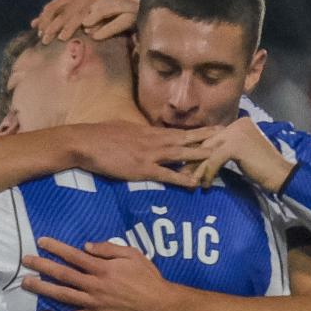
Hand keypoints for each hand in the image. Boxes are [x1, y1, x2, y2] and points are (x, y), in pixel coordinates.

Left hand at [20, 237, 178, 310]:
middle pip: (64, 274)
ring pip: (64, 295)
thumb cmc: (148, 277)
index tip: (42, 242)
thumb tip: (85, 246)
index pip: (74, 256)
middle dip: (43, 266)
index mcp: (103, 268)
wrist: (159, 304)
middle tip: (26, 260)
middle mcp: (95, 285)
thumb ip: (108, 249)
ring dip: (43, 288)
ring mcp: (94, 303)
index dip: (57, 248)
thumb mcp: (132, 254)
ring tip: (26, 283)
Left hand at [31, 0, 139, 43]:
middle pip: (66, 9)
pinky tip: (90, 34)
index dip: (46, 18)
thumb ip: (56, 18)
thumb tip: (33, 24)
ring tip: (63, 38)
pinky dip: (100, 26)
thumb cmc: (93, 18)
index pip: (55, 5)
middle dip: (54, 24)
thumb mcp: (73, 16)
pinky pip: (106, 15)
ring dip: (71, 25)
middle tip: (46, 39)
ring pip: (82, 12)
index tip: (39, 32)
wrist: (128, 9)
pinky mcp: (120, 7)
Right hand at [70, 122, 220, 188]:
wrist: (84, 143)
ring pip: (180, 153)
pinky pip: (166, 174)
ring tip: (218, 153)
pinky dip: (182, 178)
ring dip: (200, 153)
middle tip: (226, 134)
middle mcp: (153, 140)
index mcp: (148, 131)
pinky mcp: (142, 168)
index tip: (213, 128)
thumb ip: (137, 132)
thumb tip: (144, 134)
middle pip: (185, 137)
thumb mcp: (122, 128)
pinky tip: (194, 182)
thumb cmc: (99, 135)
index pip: (177, 130)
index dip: (196, 130)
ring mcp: (149, 154)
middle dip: (206, 136)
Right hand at [80, 0, 139, 39]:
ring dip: (96, 9)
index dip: (107, 30)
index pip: (121, 22)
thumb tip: (98, 38)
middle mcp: (137, 4)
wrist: (148, 18)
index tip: (95, 37)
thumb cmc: (138, 35)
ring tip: (86, 19)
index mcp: (141, 18)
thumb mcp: (135, 41)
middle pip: (114, 7)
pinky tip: (92, 11)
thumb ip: (123, 40)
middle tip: (85, 25)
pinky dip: (100, 3)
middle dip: (98, 16)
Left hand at [189, 117, 294, 191]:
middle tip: (185, 174)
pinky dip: (208, 173)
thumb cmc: (262, 168)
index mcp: (239, 123)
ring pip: (208, 151)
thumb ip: (225, 148)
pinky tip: (206, 184)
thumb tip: (203, 155)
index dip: (200, 152)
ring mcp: (237, 133)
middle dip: (195, 160)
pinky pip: (213, 160)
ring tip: (192, 182)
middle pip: (208, 142)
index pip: (213, 136)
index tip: (189, 165)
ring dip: (198, 168)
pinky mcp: (236, 145)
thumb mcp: (241, 153)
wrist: (280, 175)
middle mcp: (237, 124)